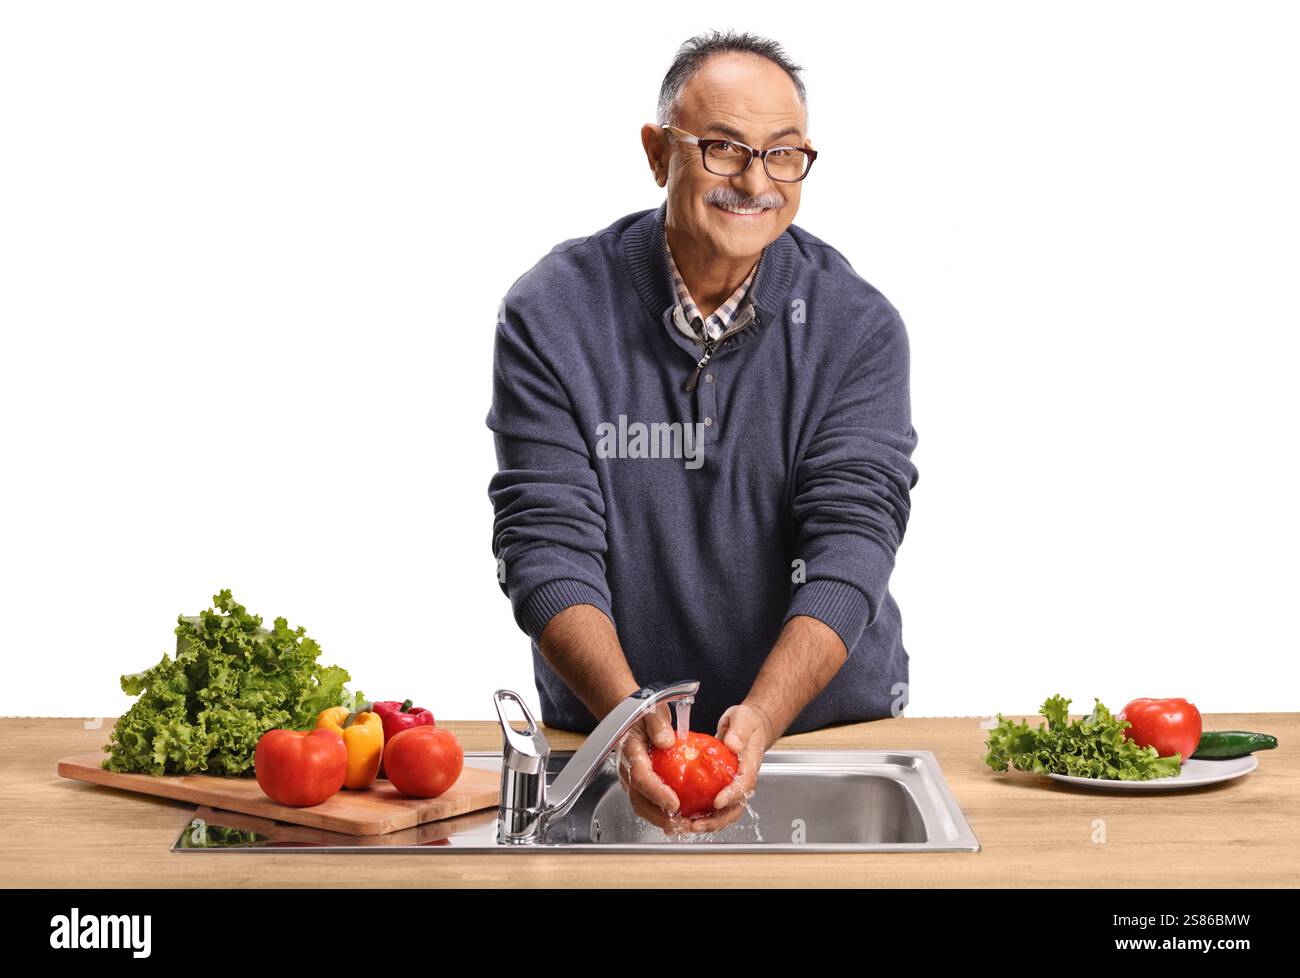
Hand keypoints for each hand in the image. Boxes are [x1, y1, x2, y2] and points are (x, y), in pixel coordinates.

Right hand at [614, 703, 690, 834]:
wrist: (633, 718)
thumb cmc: (643, 715)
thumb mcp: (651, 711)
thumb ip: (657, 724)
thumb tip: (667, 741)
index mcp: (630, 751)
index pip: (640, 777)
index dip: (656, 792)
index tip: (673, 803)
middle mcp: (628, 769)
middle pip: (639, 800)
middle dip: (659, 815)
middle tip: (681, 822)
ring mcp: (632, 780)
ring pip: (642, 806)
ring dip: (661, 819)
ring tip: (683, 825)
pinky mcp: (640, 786)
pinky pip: (648, 804)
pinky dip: (663, 815)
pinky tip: (680, 820)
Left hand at [683, 701, 774, 832]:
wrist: (748, 728)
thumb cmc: (747, 723)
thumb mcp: (743, 719)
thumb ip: (739, 731)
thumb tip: (732, 744)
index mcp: (749, 766)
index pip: (744, 786)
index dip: (732, 796)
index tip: (717, 801)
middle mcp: (742, 782)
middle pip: (734, 808)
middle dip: (716, 820)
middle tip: (696, 824)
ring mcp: (732, 788)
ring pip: (723, 813)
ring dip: (706, 823)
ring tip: (685, 827)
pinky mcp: (720, 789)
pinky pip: (712, 807)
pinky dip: (699, 816)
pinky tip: (681, 818)